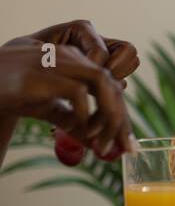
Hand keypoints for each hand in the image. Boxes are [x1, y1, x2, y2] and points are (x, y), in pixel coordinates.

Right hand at [0, 21, 139, 158]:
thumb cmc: (15, 94)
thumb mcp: (50, 110)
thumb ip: (76, 123)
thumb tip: (100, 145)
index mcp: (76, 62)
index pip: (111, 85)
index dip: (123, 115)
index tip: (127, 144)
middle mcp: (70, 57)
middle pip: (111, 84)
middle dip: (121, 119)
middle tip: (124, 148)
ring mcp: (56, 62)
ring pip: (102, 82)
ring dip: (109, 115)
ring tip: (102, 142)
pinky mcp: (42, 74)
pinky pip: (77, 91)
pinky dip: (85, 113)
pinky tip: (78, 130)